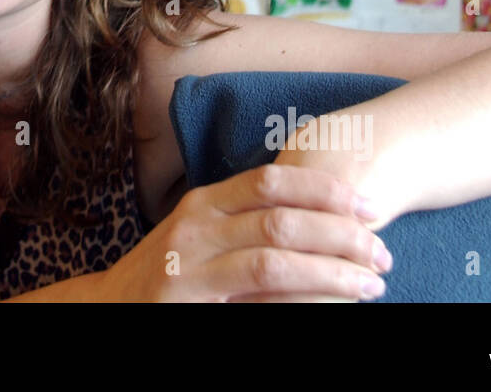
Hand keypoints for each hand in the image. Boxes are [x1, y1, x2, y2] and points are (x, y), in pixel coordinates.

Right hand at [94, 164, 391, 301]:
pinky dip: (304, 296)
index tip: (370, 205)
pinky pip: (260, 291)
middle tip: (381, 250)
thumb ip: (245, 224)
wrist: (108, 309)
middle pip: (283, 215)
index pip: (274, 180)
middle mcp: (198, 223)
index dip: (326, 189)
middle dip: (341, 231)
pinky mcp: (191, 295)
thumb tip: (318, 219)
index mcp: (206, 202)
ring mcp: (192, 261)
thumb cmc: (167, 276)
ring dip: (332, 268)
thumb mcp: (201, 238)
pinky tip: (333, 304)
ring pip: (276, 255)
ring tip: (371, 282)